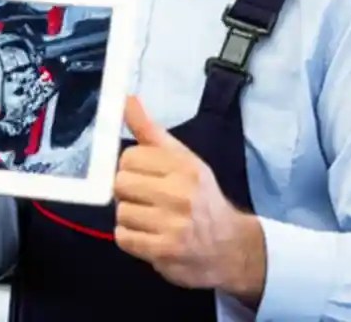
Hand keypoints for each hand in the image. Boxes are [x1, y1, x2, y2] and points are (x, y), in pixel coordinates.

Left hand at [113, 96, 266, 302]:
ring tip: (152, 218)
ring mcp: (172, 225)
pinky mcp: (163, 251)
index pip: (130, 157)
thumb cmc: (201, 197)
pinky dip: (131, 237)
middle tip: (146, 198)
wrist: (229, 246)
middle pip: (121, 183)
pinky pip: (123, 237)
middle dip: (128, 192)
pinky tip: (150, 235)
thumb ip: (151, 131)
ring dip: (130, 216)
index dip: (131, 167)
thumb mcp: (184, 159)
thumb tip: (126, 99)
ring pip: (121, 212)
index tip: (145, 175)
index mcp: (184, 167)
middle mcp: (180, 194)